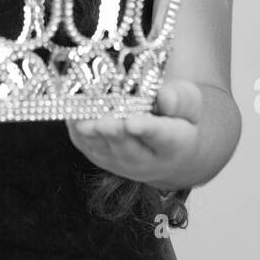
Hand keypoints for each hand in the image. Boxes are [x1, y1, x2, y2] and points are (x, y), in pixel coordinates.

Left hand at [66, 80, 201, 185]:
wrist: (168, 150)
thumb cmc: (180, 119)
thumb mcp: (190, 104)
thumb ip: (180, 99)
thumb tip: (164, 97)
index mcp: (174, 145)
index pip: (161, 137)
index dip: (146, 130)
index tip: (133, 123)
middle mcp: (145, 160)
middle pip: (127, 148)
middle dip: (113, 134)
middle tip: (102, 123)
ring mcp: (119, 162)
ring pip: (102, 148)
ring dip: (90, 133)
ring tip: (80, 117)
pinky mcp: (99, 156)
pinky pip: (84, 144)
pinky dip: (76, 128)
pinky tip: (69, 111)